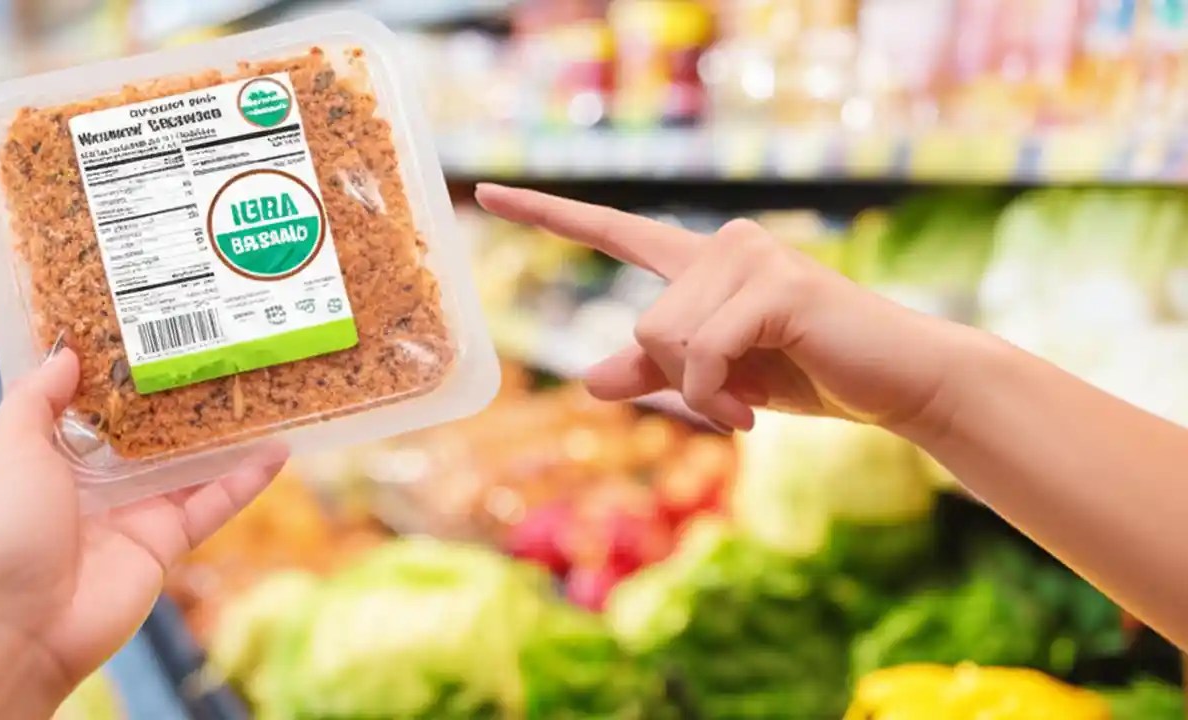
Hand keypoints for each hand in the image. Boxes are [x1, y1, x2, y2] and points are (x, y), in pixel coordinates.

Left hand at [0, 349, 287, 708]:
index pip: (90, 405)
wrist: (21, 626)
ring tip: (261, 389)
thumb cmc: (2, 533)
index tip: (146, 327)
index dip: (115, 370)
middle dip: (180, 394)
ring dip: (224, 432)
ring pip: (190, 462)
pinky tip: (279, 451)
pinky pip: (214, 505)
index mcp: (50, 456)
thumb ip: (36, 400)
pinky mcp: (167, 542)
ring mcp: (135, 511)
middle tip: (217, 347)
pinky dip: (247, 480)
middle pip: (150, 428)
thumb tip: (69, 353)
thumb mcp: (7, 450)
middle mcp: (96, 481)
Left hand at [476, 184, 972, 435]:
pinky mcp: (775, 283)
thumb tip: (586, 382)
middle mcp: (719, 245)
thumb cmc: (808, 373)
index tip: (487, 192)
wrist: (894, 382)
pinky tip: (755, 410)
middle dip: (681, 381)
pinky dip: (717, 393)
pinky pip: (702, 350)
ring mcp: (749, 256)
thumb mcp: (719, 379)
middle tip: (733, 403)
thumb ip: (655, 373)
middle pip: (643, 324)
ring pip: (664, 336)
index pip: (611, 231)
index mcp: (700, 264)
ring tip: (750, 401)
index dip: (546, 214)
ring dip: (702, 391)